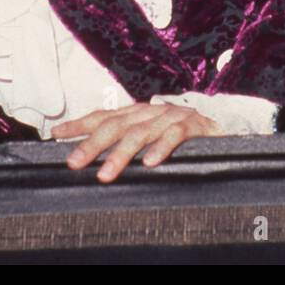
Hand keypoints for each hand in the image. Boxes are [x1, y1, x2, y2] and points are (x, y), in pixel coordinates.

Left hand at [52, 103, 222, 183]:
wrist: (228, 123)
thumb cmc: (185, 134)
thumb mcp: (153, 135)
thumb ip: (129, 142)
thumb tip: (96, 158)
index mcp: (139, 113)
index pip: (104, 116)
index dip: (80, 124)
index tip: (57, 135)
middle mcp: (152, 111)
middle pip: (116, 125)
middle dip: (92, 144)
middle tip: (73, 162)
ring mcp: (172, 117)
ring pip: (141, 133)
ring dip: (121, 154)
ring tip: (105, 174)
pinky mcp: (195, 126)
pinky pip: (176, 136)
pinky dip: (162, 149)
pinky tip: (150, 163)